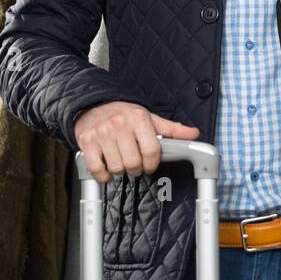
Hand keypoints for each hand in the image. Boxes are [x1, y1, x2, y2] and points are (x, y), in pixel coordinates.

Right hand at [73, 101, 199, 183]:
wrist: (94, 104)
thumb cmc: (124, 114)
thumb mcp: (149, 118)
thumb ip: (172, 129)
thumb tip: (193, 133)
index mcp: (138, 118)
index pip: (152, 151)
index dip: (153, 164)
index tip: (150, 165)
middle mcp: (119, 125)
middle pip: (133, 162)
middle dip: (136, 169)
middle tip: (135, 165)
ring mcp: (101, 133)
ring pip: (116, 167)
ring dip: (120, 171)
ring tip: (121, 162)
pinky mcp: (86, 142)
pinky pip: (96, 168)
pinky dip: (103, 175)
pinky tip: (107, 170)